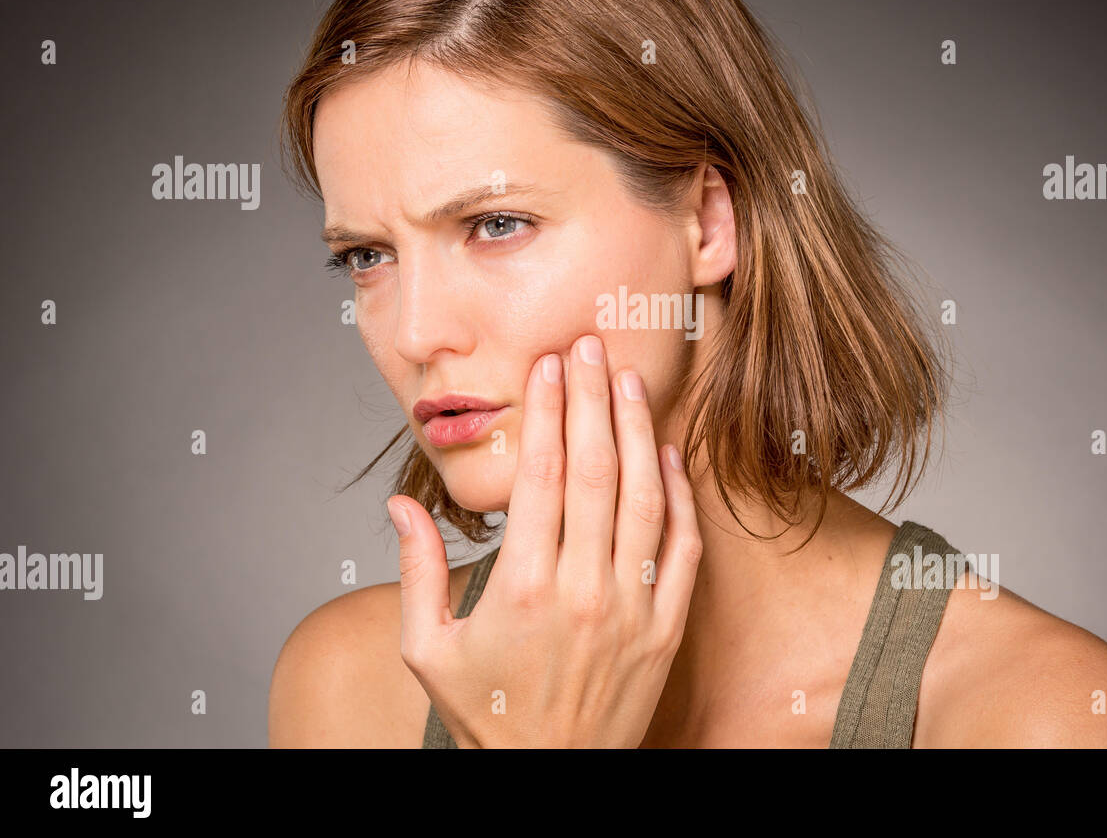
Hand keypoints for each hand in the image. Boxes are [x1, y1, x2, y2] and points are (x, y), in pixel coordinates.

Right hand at [388, 333, 702, 746]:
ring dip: (636, 431)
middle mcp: (583, 591)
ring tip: (627, 379)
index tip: (548, 365)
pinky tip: (667, 452)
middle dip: (592, 399)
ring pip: (644, 499)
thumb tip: (400, 506)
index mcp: (522, 590)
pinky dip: (679, 495)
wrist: (549, 783)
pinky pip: (681, 548)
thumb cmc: (486, 716)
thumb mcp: (428, 651)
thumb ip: (417, 572)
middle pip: (597, 471)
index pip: (543, 476)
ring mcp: (632, 609)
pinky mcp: (666, 628)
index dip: (548, 412)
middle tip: (590, 347)